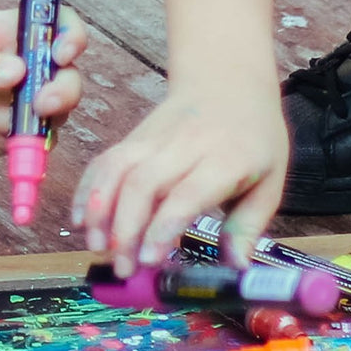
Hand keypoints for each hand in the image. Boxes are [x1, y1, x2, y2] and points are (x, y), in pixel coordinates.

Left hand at [0, 8, 87, 157]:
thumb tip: (19, 71)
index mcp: (12, 34)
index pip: (57, 27)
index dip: (70, 37)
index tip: (62, 54)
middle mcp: (24, 69)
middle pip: (67, 78)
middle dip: (63, 92)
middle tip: (42, 104)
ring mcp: (17, 104)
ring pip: (54, 115)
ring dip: (36, 121)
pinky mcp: (6, 135)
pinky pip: (28, 143)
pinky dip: (15, 141)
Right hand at [72, 71, 288, 275]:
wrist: (228, 81)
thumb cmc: (253, 138)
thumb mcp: (270, 181)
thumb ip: (248, 227)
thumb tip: (234, 270)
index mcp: (227, 159)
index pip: (187, 194)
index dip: (163, 227)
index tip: (150, 261)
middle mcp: (186, 146)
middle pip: (143, 184)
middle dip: (126, 230)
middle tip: (124, 269)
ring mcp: (154, 138)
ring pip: (117, 170)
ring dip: (100, 210)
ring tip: (97, 248)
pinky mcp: (133, 137)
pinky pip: (104, 161)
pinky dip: (87, 189)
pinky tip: (81, 220)